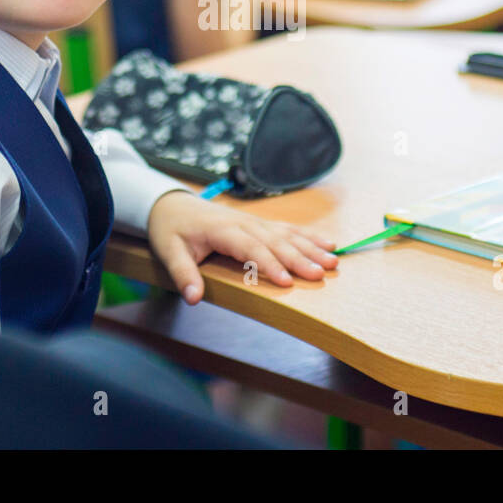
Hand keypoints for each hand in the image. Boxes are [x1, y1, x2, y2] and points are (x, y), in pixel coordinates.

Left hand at [146, 190, 337, 303]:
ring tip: (333, 261)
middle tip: (321, 274)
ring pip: (287, 234)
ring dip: (311, 247)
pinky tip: (329, 243)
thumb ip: (183, 274)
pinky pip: (287, 228)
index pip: (251, 249)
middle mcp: (244, 223)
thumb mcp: (169, 252)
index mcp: (223, 231)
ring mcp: (254, 221)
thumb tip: (193, 298)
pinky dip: (309, 236)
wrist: (172, 204)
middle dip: (300, 258)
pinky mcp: (259, 222)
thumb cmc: (172, 230)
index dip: (269, 265)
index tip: (287, 281)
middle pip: (276, 242)